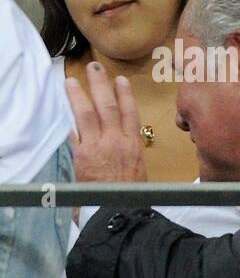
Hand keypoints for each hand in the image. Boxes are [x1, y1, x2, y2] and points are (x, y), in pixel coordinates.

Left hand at [65, 61, 147, 184]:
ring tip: (72, 81)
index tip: (120, 80)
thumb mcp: (138, 171)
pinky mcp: (82, 156)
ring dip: (79, 96)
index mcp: (133, 145)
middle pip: (108, 107)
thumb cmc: (132, 194)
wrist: (120, 209)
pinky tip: (62, 110)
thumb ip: (128, 154)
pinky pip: (73, 134)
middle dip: (101, 85)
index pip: (130, 113)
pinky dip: (69, 122)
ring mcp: (98, 147)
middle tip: (95, 67)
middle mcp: (116, 141)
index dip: (125, 95)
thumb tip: (124, 146)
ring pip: (87, 115)